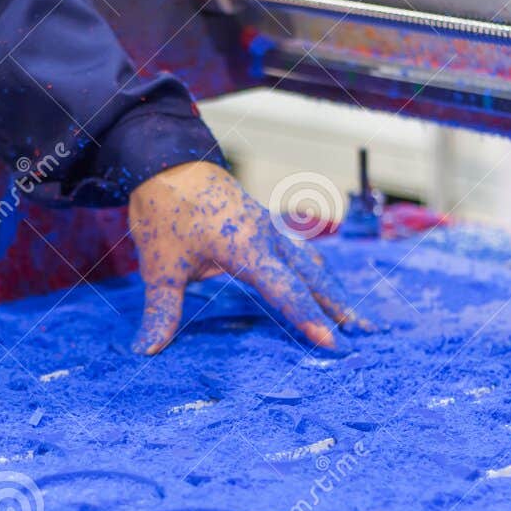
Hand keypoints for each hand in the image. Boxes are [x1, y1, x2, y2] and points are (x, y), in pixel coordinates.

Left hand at [127, 161, 370, 353]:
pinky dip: (316, 272)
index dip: (309, 320)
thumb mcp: (159, 266)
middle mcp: (266, 237)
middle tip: (365, 333)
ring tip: (356, 316)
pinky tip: (325, 283)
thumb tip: (145, 350)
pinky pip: (299, 251)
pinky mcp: (264, 224)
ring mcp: (269, 228)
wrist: (165, 160)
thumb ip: (161, 311)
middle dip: (339, 306)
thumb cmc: (163, 211)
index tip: (333, 343)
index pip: (286, 291)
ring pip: (311, 263)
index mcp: (246, 248)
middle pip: (313, 277)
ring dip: (333, 290)